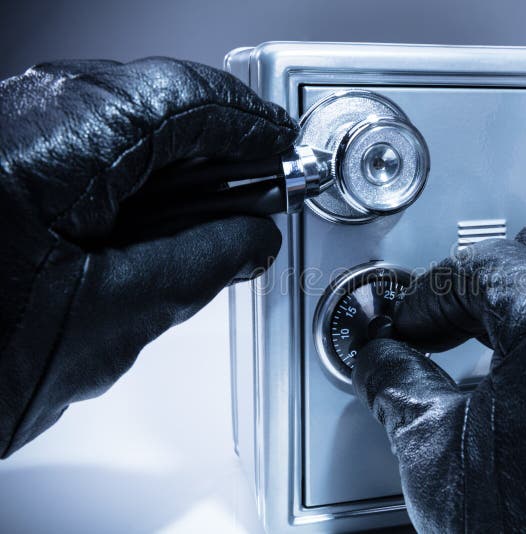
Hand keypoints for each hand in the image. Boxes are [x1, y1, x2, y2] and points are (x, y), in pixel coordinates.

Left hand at [0, 58, 296, 456]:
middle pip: (151, 103)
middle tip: (259, 189)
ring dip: (176, 167)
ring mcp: (3, 138)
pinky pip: (85, 149)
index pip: (181, 102)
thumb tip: (251, 237)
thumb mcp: (106, 322)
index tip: (284, 147)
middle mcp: (19, 121)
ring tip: (213, 217)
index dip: (248, 124)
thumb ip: (199, 267)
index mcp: (49, 149)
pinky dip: (133, 180)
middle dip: (216, 146)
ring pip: (119, 125)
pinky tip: (153, 223)